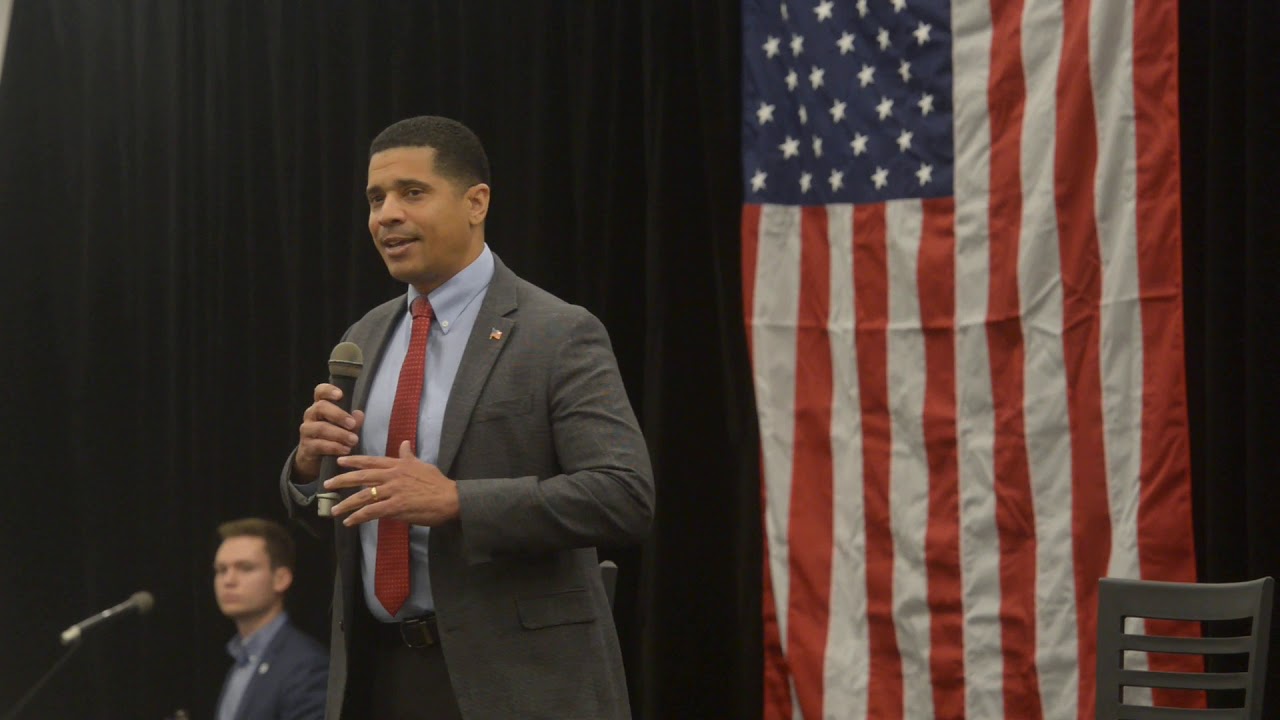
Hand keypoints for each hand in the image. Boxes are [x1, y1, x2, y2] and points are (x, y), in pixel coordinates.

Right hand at [294, 383, 365, 480]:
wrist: (317, 459)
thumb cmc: (334, 437)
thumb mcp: (346, 428)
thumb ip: (353, 422)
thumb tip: (359, 414)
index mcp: (321, 406)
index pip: (320, 392)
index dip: (328, 390)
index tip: (340, 395)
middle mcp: (311, 415)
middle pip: (320, 407)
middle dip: (339, 415)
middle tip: (353, 424)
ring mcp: (307, 430)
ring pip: (320, 428)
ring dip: (339, 434)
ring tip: (354, 440)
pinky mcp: (306, 446)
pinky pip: (319, 445)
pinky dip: (334, 447)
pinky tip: (345, 450)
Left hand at [326, 441, 460, 527]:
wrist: (450, 498)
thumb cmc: (438, 483)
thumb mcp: (423, 464)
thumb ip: (409, 455)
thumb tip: (404, 443)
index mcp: (398, 465)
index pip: (371, 461)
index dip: (354, 461)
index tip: (340, 461)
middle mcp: (392, 476)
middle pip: (361, 477)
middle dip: (342, 481)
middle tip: (327, 485)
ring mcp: (393, 491)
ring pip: (363, 496)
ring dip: (346, 504)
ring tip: (334, 510)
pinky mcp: (395, 507)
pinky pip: (372, 512)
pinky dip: (358, 517)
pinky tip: (349, 522)